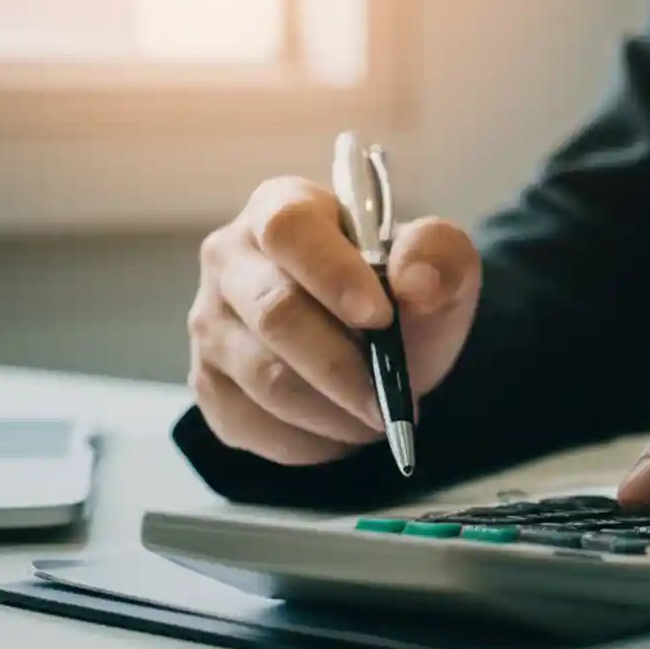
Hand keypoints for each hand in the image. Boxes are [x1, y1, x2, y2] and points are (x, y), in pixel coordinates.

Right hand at [187, 176, 480, 464]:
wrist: (383, 345)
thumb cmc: (400, 293)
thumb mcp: (440, 263)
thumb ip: (438, 258)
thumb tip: (416, 283)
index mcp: (282, 207)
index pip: (288, 229)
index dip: (332, 273)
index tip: (381, 318)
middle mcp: (230, 258)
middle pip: (274, 313)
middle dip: (342, 366)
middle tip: (390, 399)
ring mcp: (211, 323)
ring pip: (263, 378)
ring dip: (331, 411)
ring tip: (376, 417)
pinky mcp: (209, 383)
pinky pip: (250, 423)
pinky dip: (308, 441)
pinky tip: (342, 431)